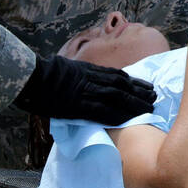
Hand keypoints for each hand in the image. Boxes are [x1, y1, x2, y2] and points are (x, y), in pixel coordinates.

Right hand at [13, 54, 156, 124]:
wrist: (32, 78)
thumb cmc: (46, 73)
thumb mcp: (68, 67)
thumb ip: (81, 74)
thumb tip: (89, 80)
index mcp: (89, 70)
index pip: (118, 75)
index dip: (135, 82)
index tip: (147, 86)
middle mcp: (92, 80)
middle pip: (122, 85)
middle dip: (140, 92)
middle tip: (155, 97)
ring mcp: (87, 92)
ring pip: (117, 97)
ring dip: (135, 103)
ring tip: (149, 108)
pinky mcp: (80, 106)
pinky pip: (103, 111)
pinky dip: (117, 115)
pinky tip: (129, 119)